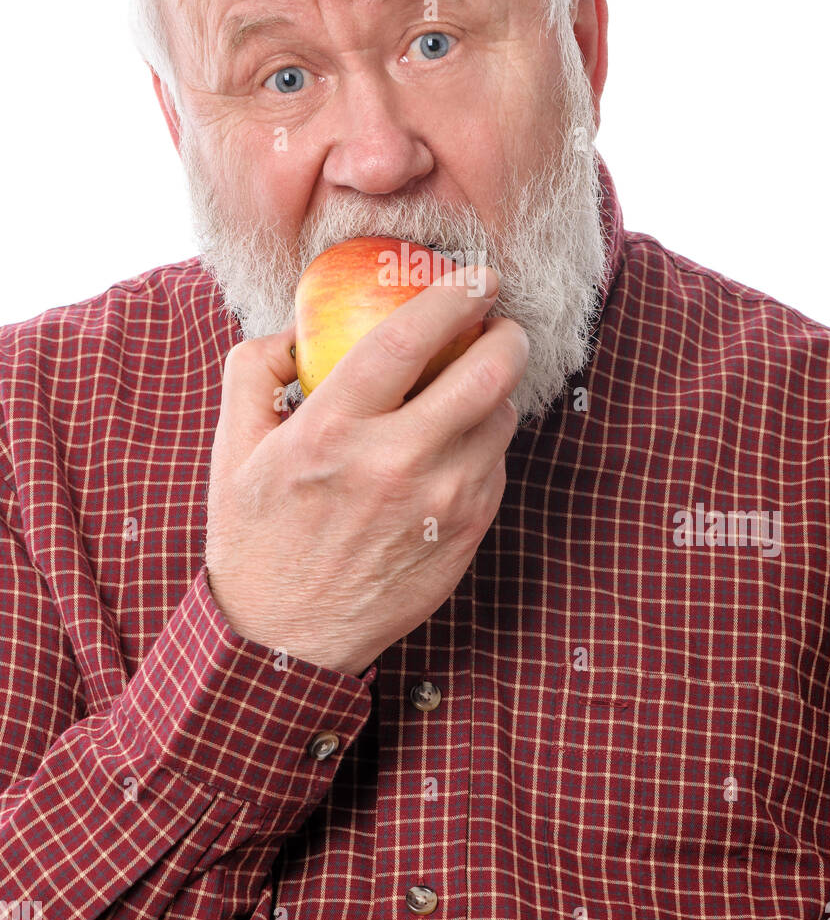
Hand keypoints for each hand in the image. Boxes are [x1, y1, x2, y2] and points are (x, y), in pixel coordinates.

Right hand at [204, 267, 527, 674]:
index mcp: (332, 431)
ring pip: (503, 418)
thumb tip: (303, 324)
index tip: (475, 278)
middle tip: (497, 323)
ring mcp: (439, 504)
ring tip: (470, 387)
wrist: (286, 641)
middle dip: (506, 333)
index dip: (452, 296)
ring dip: (497, 390)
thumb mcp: (234, 445)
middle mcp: (395, 464)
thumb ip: (258, 367)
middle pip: (487, 373)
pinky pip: (497, 465)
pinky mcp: (466, 536)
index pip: (407, 338)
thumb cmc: (257, 535)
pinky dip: (486, 442)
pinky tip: (457, 444)